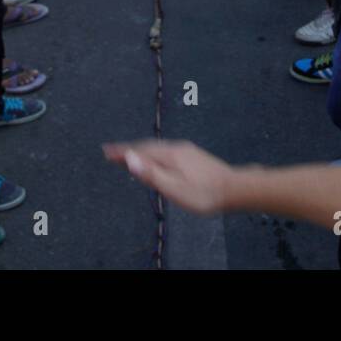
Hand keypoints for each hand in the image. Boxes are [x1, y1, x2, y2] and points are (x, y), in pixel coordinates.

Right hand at [102, 139, 235, 214]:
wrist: (235, 189)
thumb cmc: (203, 193)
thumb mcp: (174, 188)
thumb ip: (151, 174)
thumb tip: (130, 159)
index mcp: (169, 154)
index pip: (140, 150)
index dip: (122, 151)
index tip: (106, 151)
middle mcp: (177, 147)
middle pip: (148, 146)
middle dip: (129, 149)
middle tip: (112, 153)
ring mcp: (186, 150)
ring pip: (158, 148)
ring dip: (141, 150)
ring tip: (129, 155)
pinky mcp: (193, 156)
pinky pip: (166, 151)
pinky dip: (154, 153)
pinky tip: (156, 160)